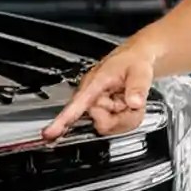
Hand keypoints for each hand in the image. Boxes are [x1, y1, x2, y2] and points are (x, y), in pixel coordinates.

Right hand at [42, 42, 156, 141]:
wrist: (136, 57)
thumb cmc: (133, 59)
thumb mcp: (140, 71)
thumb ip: (137, 88)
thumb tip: (134, 103)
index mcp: (95, 82)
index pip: (77, 105)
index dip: (63, 120)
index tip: (50, 133)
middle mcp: (92, 96)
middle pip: (102, 123)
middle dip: (122, 116)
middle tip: (132, 100)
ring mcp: (98, 106)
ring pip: (110, 127)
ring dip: (126, 116)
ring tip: (130, 99)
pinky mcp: (105, 112)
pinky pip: (117, 126)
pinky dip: (128, 118)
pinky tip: (128, 104)